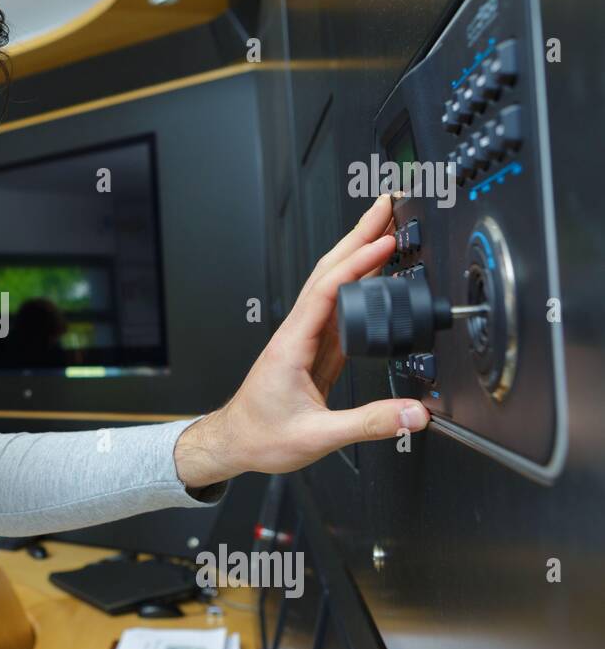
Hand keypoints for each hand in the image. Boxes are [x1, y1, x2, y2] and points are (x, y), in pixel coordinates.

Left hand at [174, 193, 428, 487]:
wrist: (234, 442)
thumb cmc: (260, 436)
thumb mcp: (316, 436)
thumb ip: (368, 424)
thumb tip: (414, 414)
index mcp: (293, 345)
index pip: (327, 291)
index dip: (357, 263)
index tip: (385, 242)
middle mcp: (297, 334)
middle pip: (328, 273)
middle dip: (357, 236)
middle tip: (386, 206)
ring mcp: (304, 339)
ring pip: (331, 285)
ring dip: (357, 252)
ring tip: (385, 227)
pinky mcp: (313, 349)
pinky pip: (338, 307)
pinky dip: (358, 283)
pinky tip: (374, 274)